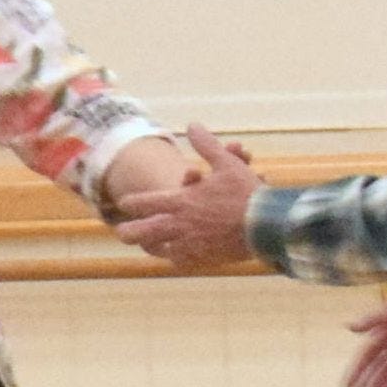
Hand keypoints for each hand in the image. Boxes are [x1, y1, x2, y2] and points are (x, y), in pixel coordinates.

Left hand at [113, 123, 260, 268]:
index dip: (132, 203)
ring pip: (160, 249)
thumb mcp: (226, 164)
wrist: (265, 226)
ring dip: (154, 246)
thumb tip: (192, 125)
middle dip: (129, 232)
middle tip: (121, 233)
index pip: (145, 202)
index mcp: (181, 201)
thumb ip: (206, 146)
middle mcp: (180, 224)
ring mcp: (189, 244)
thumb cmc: (246, 193)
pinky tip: (176, 256)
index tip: (124, 203)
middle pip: (143, 231)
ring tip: (148, 246)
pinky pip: (182, 261)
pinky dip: (178, 258)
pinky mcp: (203, 258)